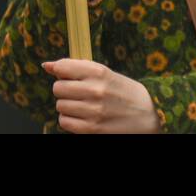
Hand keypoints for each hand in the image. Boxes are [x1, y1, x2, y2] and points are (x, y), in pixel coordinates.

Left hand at [42, 58, 161, 133]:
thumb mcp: (105, 73)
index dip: (61, 72)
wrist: (149, 115)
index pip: (62, 67)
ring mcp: (93, 111)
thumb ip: (76, 68)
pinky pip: (65, 122)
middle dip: (63, 90)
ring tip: (82, 106)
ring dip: (67, 106)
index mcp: (98, 72)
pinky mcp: (92, 129)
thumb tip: (46, 65)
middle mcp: (95, 90)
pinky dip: (69, 120)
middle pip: (58, 88)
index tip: (67, 76)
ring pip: (60, 106)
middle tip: (76, 93)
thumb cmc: (124, 92)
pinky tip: (81, 117)